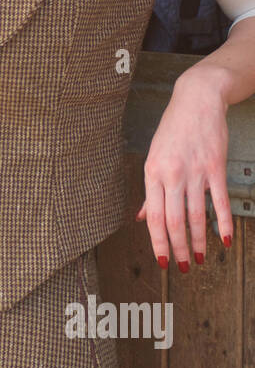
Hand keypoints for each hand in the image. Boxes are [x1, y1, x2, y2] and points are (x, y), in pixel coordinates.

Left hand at [135, 71, 232, 269]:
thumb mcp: (154, 157)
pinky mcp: (215, 167)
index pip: (154, 217)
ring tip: (201, 258)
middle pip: (174, 221)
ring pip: (196, 215)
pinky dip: (222, 223)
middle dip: (179, 248)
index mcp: (152, 173)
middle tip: (184, 267)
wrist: (197, 100)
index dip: (158, 242)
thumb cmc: (173, 130)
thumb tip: (142, 217)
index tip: (163, 261)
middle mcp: (172, 174)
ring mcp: (195, 171)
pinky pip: (218, 201)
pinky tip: (224, 239)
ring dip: (199, 241)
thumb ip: (150, 190)